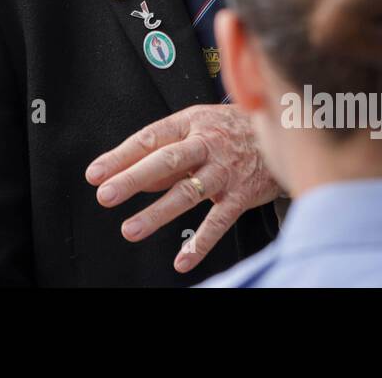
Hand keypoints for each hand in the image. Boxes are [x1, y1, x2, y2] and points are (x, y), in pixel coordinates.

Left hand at [85, 104, 280, 273]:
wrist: (286, 128)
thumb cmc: (233, 128)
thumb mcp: (198, 126)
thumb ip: (167, 152)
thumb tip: (134, 176)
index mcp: (190, 123)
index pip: (148, 139)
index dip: (120, 156)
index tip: (95, 173)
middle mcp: (206, 145)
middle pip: (165, 161)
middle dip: (133, 179)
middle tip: (106, 195)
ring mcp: (224, 171)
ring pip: (188, 192)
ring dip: (158, 213)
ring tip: (132, 229)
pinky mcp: (242, 194)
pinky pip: (219, 221)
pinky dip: (200, 242)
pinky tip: (182, 259)